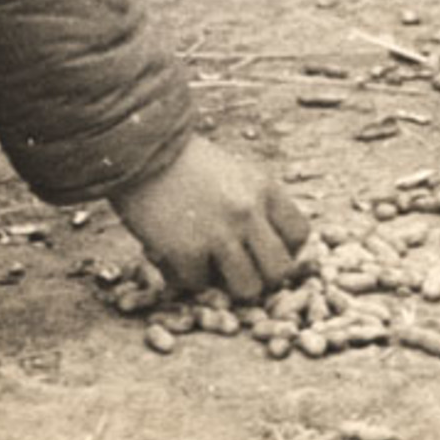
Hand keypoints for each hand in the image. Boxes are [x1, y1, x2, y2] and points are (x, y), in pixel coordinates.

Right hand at [111, 138, 311, 299]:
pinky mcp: (187, 251)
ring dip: (228, 286)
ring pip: (248, 289)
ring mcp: (219, 234)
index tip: (266, 250)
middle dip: (263, 277)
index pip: (300, 235)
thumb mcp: (236, 173)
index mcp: (264, 189)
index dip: (286, 249)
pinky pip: (199, 286)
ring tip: (210, 269)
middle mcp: (248, 212)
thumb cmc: (186, 164)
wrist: (139, 150)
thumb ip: (256, 204)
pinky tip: (175, 257)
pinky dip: (187, 278)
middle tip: (241, 269)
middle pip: (280, 270)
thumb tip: (269, 246)